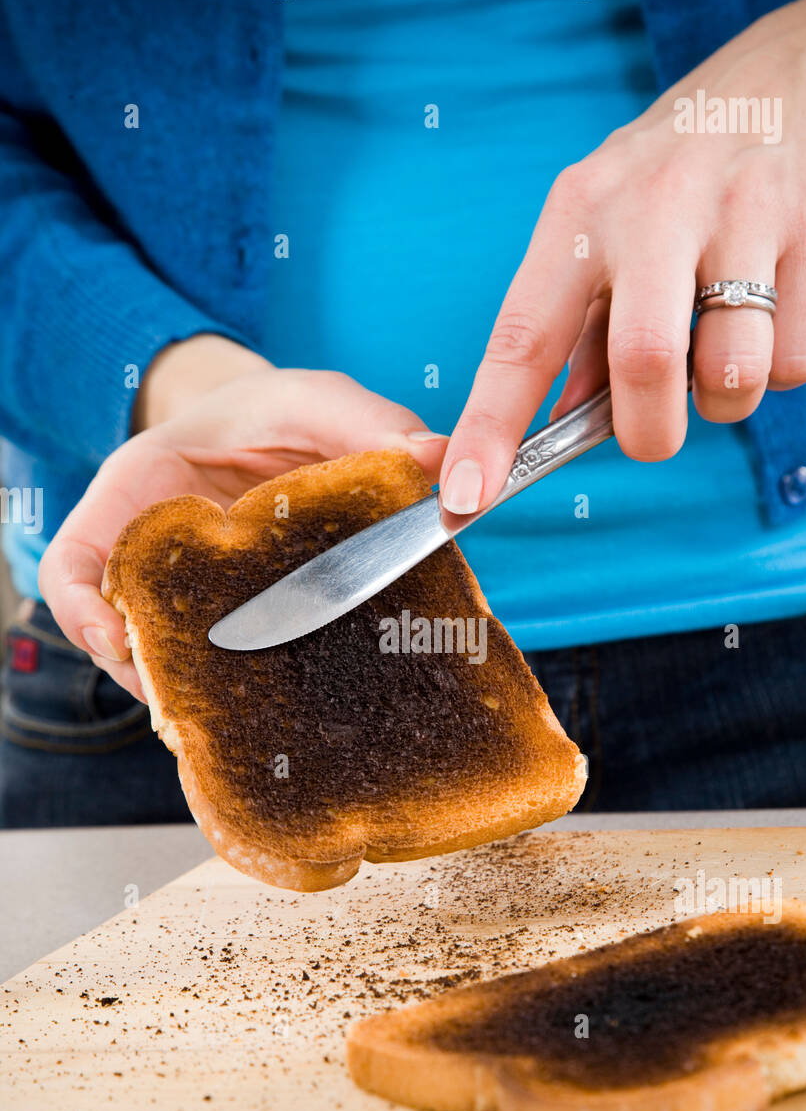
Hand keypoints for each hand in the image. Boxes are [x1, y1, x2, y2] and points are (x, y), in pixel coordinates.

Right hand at [40, 336, 445, 699]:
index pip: (71, 564)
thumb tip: (430, 458)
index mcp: (138, 492)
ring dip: (196, 693)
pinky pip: (217, 665)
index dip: (80, 611)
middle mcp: (149, 554)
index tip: (115, 641)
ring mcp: (184, 595)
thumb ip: (367, 422)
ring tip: (248, 711)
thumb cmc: (277, 410)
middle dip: (148, 675)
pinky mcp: (229, 621)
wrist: (284, 430)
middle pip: (116, 635)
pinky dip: (241, 689)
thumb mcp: (316, 399)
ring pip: (166, 662)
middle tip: (193, 703)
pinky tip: (290, 701)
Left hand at [439, 0, 805, 512]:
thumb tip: (561, 426)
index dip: (490, 426)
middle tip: (657, 425)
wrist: (803, 70)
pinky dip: (784, 364)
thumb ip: (583, 328)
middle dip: (650, 432)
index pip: (520, 337)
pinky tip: (776, 309)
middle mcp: (653, 206)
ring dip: (727, 399)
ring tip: (728, 344)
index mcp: (579, 213)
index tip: (465, 495)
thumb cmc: (685, 169)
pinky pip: (798, 359)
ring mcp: (743, 212)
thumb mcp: (609, 223)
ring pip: (733, 375)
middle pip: (643, 363)